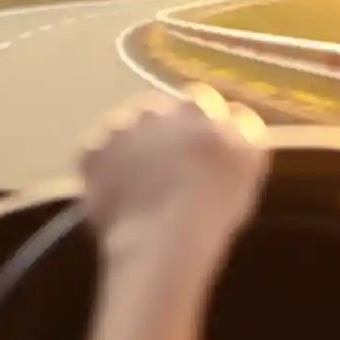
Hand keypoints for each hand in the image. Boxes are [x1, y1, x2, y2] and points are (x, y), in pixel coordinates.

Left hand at [79, 84, 269, 279]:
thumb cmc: (213, 206)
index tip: (201, 146)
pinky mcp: (91, 154)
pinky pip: (96, 154)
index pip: (200, 100)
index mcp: (195, 109)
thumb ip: (245, 128)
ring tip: (140, 183)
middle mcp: (154, 111)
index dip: (200, 123)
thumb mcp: (249, 162)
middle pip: (159, 110)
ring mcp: (118, 131)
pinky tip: (118, 191)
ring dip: (131, 146)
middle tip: (169, 167)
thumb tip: (235, 116)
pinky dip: (104, 168)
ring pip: (125, 129)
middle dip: (163, 131)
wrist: (162, 240)